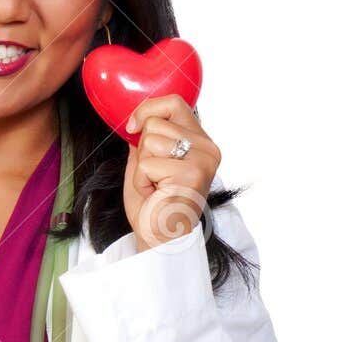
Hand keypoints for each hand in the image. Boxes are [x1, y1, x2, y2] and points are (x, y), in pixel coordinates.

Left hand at [122, 94, 219, 249]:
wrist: (160, 239)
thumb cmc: (155, 205)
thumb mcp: (147, 162)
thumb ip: (148, 139)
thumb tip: (138, 119)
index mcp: (201, 142)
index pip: (174, 103)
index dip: (148, 109)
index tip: (133, 127)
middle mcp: (207, 148)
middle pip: (156, 122)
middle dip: (143, 149)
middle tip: (154, 175)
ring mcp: (202, 161)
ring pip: (150, 140)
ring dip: (142, 166)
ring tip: (156, 185)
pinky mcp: (190, 174)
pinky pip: (147, 164)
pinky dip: (142, 181)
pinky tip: (155, 194)